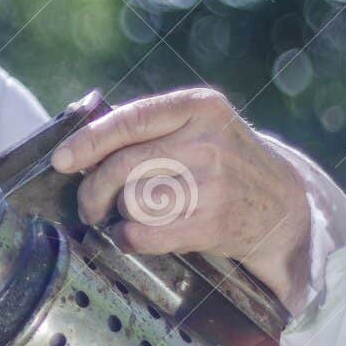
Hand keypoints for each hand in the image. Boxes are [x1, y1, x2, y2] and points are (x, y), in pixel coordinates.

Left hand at [49, 87, 312, 309]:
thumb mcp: (198, 125)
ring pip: (131, 201)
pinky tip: (138, 235)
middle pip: (122, 167)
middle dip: (93, 190)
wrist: (283, 207)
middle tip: (88, 205)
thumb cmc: (223, 161)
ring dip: (120, 214)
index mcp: (199, 107)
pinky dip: (130, 239)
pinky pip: (144, 234)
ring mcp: (212, 183)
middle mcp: (206, 141)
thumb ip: (146, 124)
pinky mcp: (212, 222)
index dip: (88, 142)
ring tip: (133, 214)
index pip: (130, 120)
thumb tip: (77, 133)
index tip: (61, 160)